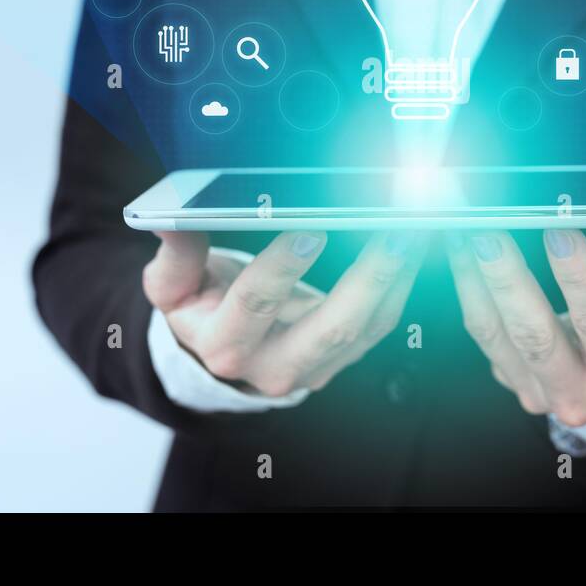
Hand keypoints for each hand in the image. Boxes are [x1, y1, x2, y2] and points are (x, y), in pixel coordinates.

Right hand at [143, 230, 425, 396]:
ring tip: (416, 227)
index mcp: (225, 346)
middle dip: (369, 276)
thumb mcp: (173, 287)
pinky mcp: (345, 357)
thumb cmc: (201, 307)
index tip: (310, 228)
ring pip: (366, 325)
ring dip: (397, 274)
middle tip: (395, 229)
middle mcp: (275, 366)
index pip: (256, 305)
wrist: (225, 351)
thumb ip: (175, 256)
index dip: (282, 267)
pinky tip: (414, 243)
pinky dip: (402, 282)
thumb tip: (169, 218)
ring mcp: (317, 367)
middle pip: (331, 327)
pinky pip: (382, 322)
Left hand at [448, 226, 585, 426]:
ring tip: (466, 233)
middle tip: (489, 230)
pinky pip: (484, 335)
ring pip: (499, 336)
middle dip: (509, 278)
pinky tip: (462, 252)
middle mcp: (584, 394)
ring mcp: (542, 392)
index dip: (578, 277)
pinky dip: (469, 289)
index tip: (559, 228)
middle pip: (537, 337)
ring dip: (476, 280)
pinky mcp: (514, 379)